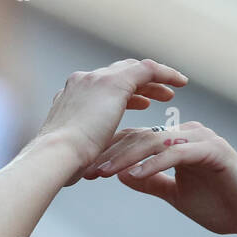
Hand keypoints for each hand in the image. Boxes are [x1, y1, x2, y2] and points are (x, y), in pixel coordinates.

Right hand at [35, 59, 188, 183]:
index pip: (101, 87)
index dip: (123, 94)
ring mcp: (96, 79)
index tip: (139, 102)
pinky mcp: (113, 84)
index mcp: (71, 97)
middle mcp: (83, 81)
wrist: (55, 156)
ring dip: (153, 80)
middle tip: (156, 97)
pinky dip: (164, 74)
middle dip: (138, 84)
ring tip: (170, 95)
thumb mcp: (74, 153)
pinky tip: (181, 84)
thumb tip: (91, 160)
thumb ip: (86, 148)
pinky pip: (147, 70)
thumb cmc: (61, 167)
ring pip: (132, 70)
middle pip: (117, 74)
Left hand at [80, 122, 236, 236]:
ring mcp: (200, 139)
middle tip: (89, 170)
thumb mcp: (177, 196)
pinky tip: (135, 175)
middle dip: (112, 155)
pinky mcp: (212, 150)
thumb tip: (124, 175)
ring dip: (128, 158)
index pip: (137, 142)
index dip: (111, 156)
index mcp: (177, 142)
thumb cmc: (223, 206)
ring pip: (155, 142)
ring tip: (106, 173)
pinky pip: (177, 154)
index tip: (88, 172)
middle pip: (141, 138)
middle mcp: (187, 134)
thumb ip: (152, 183)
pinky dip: (155, 164)